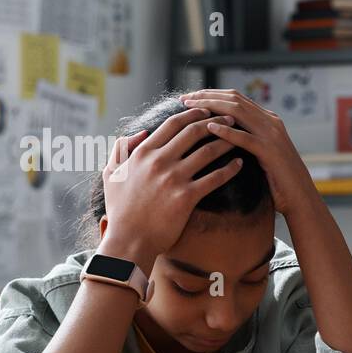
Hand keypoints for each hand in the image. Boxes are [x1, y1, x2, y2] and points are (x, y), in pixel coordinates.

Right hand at [99, 108, 242, 265]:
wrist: (129, 240)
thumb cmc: (120, 210)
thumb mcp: (111, 174)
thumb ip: (121, 149)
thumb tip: (141, 133)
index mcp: (143, 153)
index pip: (173, 124)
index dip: (193, 114)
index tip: (207, 111)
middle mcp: (159, 161)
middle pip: (194, 132)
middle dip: (215, 123)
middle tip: (230, 120)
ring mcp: (174, 178)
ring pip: (207, 152)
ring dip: (227, 142)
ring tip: (240, 138)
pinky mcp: (186, 197)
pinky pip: (214, 178)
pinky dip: (230, 169)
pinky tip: (239, 164)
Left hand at [179, 89, 314, 216]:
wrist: (301, 198)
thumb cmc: (278, 181)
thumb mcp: (261, 153)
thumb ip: (247, 139)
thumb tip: (219, 134)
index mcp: (268, 120)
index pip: (236, 98)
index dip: (211, 94)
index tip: (191, 98)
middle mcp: (271, 122)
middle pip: (234, 99)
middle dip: (206, 96)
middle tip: (184, 99)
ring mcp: (272, 135)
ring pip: (237, 112)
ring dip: (211, 107)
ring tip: (190, 109)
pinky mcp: (271, 151)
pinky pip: (245, 137)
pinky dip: (226, 131)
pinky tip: (208, 128)